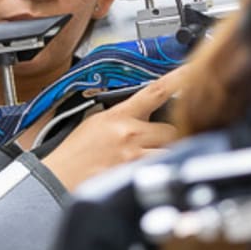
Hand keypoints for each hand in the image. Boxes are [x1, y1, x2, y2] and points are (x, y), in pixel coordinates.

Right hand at [43, 66, 188, 190]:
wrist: (57, 178)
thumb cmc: (74, 154)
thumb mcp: (95, 122)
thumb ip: (123, 117)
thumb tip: (144, 115)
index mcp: (119, 116)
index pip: (155, 91)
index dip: (178, 78)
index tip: (193, 70)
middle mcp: (129, 133)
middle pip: (172, 129)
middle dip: (172, 135)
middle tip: (162, 142)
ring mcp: (133, 156)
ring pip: (171, 150)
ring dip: (169, 153)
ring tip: (155, 158)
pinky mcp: (134, 175)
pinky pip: (160, 169)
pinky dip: (161, 170)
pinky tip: (151, 172)